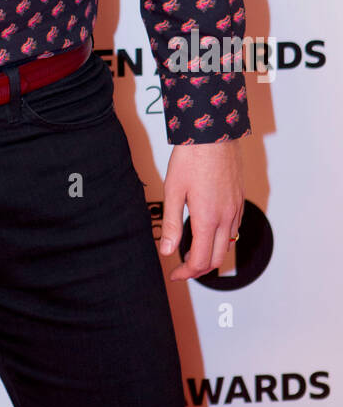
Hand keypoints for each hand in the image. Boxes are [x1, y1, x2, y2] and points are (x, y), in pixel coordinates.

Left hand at [159, 140, 245, 281]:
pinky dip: (222, 238)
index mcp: (207, 218)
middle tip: (182, 267)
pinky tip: (209, 229)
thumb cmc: (190, 158)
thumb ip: (171, 223)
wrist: (213, 132)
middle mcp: (226, 217)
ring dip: (212, 253)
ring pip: (228, 244)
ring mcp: (236, 208)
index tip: (174, 274)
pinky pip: (234, 228)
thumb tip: (166, 251)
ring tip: (193, 249)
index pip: (200, 260)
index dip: (186, 272)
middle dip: (199, 268)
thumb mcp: (173, 190)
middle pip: (217, 258)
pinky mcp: (240, 199)